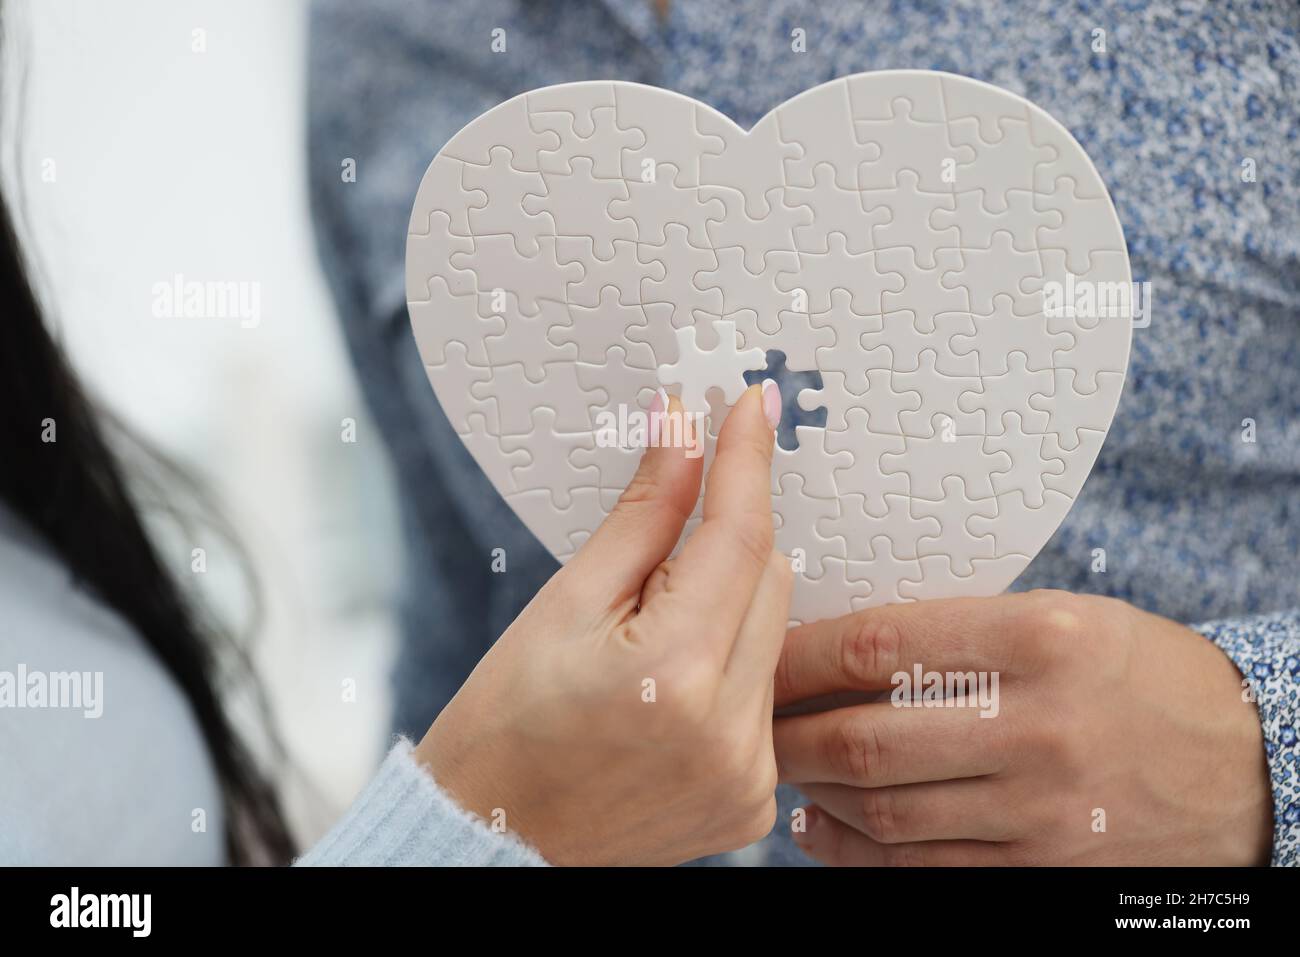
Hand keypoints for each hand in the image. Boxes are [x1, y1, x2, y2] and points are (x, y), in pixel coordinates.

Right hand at [415, 383, 790, 864]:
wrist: (492, 840)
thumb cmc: (505, 725)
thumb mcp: (565, 603)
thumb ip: (643, 515)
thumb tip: (680, 432)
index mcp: (672, 674)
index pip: (738, 536)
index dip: (743, 462)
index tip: (749, 406)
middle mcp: (729, 732)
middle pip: (769, 580)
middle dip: (721, 547)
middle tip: (650, 569)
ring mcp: (749, 775)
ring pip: (773, 635)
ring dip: (725, 610)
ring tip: (646, 643)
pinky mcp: (753, 800)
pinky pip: (764, 694)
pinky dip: (728, 668)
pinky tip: (667, 690)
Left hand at [773, 590, 1272, 864]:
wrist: (1246, 765)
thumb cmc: (1139, 674)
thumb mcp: (1066, 618)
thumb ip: (962, 630)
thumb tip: (845, 644)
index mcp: (1042, 639)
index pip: (881, 644)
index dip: (801, 653)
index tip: (764, 652)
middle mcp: (1041, 726)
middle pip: (867, 736)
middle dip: (788, 730)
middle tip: (751, 717)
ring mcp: (1043, 810)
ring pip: (883, 809)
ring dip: (812, 790)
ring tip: (779, 765)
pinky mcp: (1044, 871)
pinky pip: (921, 868)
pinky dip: (852, 852)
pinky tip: (820, 827)